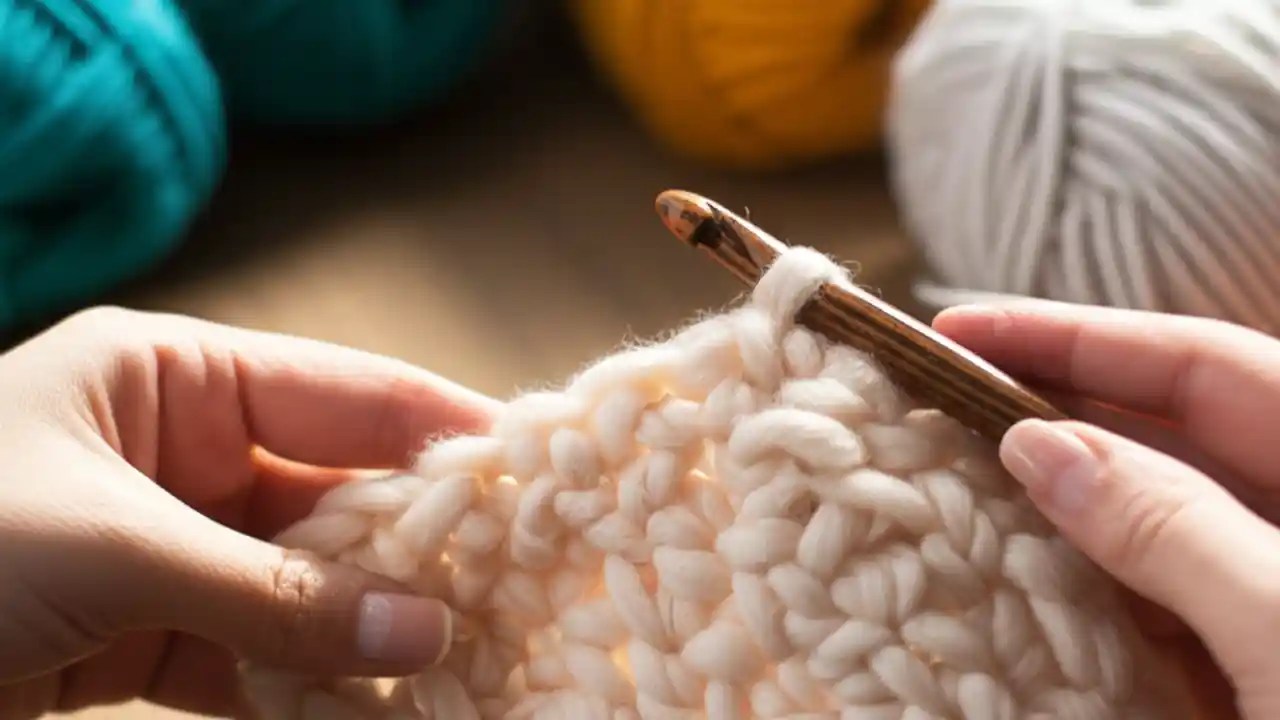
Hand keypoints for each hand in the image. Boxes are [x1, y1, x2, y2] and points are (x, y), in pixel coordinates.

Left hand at [0, 307, 497, 717]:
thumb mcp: (112, 551)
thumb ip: (274, 595)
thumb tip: (425, 632)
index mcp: (168, 378)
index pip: (342, 394)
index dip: (441, 430)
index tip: (532, 468)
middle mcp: (177, 454)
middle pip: (333, 497)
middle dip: (416, 549)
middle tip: (515, 585)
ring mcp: (163, 548)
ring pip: (299, 586)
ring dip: (367, 630)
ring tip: (462, 659)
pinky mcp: (137, 634)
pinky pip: (249, 656)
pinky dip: (305, 689)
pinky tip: (374, 709)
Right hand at [935, 301, 1279, 719]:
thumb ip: (1175, 529)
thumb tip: (1040, 444)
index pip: (1210, 365)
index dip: (1083, 335)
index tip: (961, 326)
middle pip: (1172, 433)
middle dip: (1056, 404)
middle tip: (936, 392)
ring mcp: (1273, 603)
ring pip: (1152, 521)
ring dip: (1054, 499)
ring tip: (955, 474)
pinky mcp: (1244, 674)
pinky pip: (1151, 607)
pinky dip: (1078, 589)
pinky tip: (1012, 579)